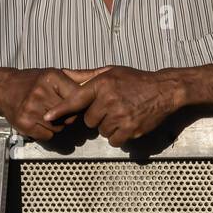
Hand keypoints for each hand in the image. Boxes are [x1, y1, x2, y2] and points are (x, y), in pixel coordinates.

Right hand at [0, 66, 108, 141]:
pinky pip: (47, 135)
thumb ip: (83, 76)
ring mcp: (31, 108)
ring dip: (58, 125)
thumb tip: (107, 72)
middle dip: (68, 116)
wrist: (2, 87)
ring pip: (60, 127)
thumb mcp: (57, 73)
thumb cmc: (34, 80)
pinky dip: (46, 132)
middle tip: (56, 108)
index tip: (74, 103)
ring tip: (47, 114)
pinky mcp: (23, 123)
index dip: (79, 104)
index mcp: (51, 78)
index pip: (78, 98)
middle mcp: (40, 92)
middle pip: (70, 115)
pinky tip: (39, 121)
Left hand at [44, 66, 184, 147]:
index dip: (61, 109)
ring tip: (123, 114)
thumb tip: (65, 73)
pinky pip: (114, 140)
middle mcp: (109, 100)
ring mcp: (121, 116)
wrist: (165, 90)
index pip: (76, 99)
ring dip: (109, 127)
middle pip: (89, 120)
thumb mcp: (112, 72)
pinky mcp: (131, 129)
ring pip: (102, 131)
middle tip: (113, 107)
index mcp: (102, 84)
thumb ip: (87, 76)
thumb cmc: (136, 80)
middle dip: (98, 117)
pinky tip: (127, 125)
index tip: (48, 117)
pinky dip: (118, 136)